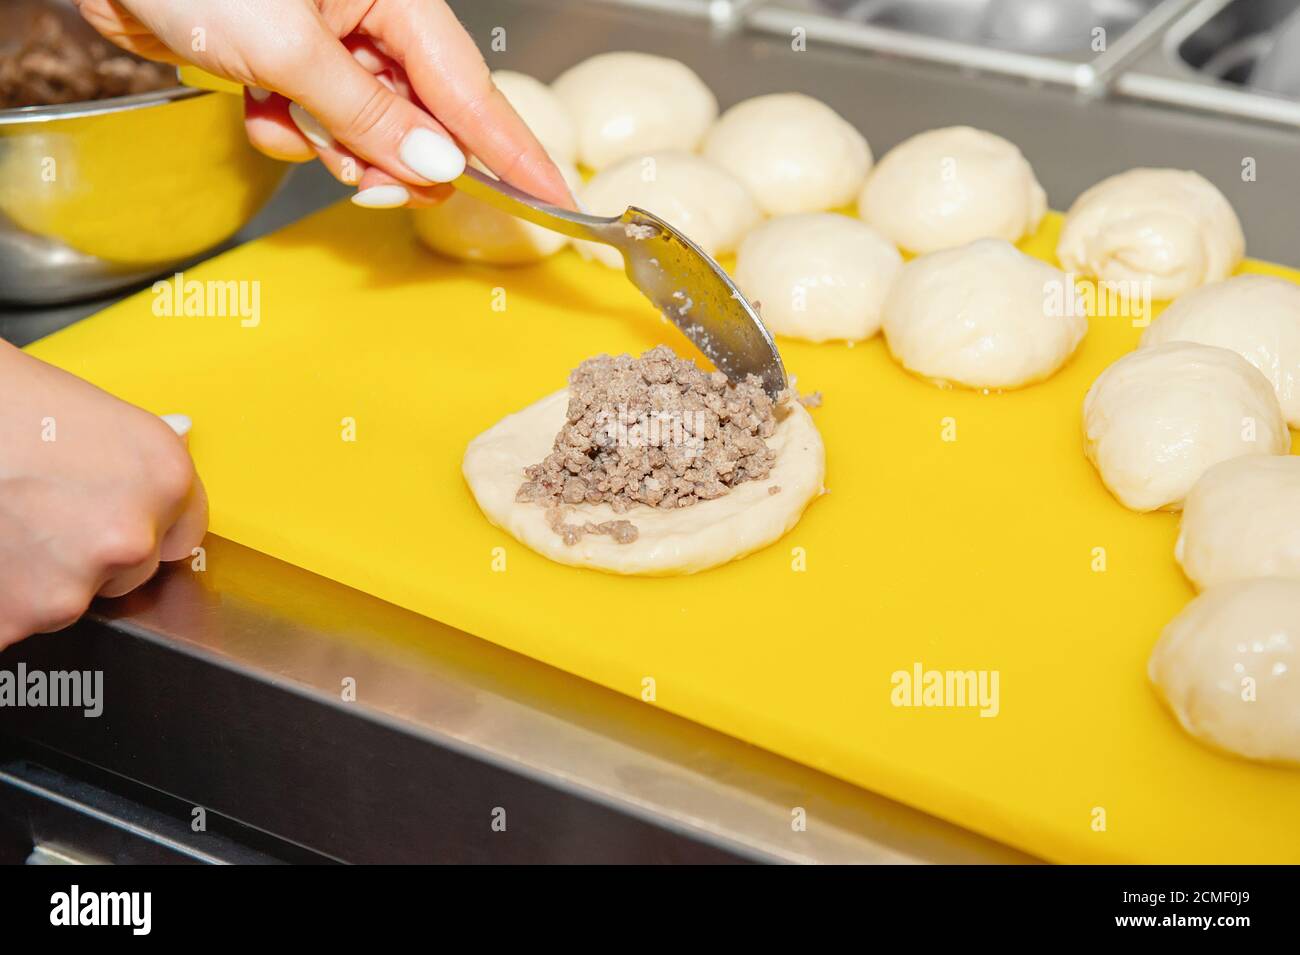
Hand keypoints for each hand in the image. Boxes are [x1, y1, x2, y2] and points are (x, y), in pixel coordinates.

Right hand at [0, 342, 207, 649]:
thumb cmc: (6, 405)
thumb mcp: (96, 413)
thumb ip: (137, 455)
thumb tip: (180, 435)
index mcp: (166, 480)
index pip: (184, 531)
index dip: (149, 521)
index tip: (120, 512)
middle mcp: (132, 539)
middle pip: (130, 570)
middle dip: (93, 551)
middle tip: (42, 509)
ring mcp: (75, 586)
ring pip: (73, 597)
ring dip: (44, 576)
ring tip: (8, 523)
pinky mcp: (18, 617)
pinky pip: (18, 619)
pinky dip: (3, 599)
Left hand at [73, 0, 573, 208]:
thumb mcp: (288, 50)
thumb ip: (368, 116)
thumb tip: (436, 165)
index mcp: (395, 2)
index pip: (473, 92)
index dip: (514, 152)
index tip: (554, 200)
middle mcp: (371, 27)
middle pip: (421, 125)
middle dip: (392, 161)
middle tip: (368, 185)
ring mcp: (329, 51)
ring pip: (365, 135)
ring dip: (329, 149)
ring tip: (286, 118)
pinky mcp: (287, 70)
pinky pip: (313, 129)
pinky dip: (285, 132)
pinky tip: (254, 103)